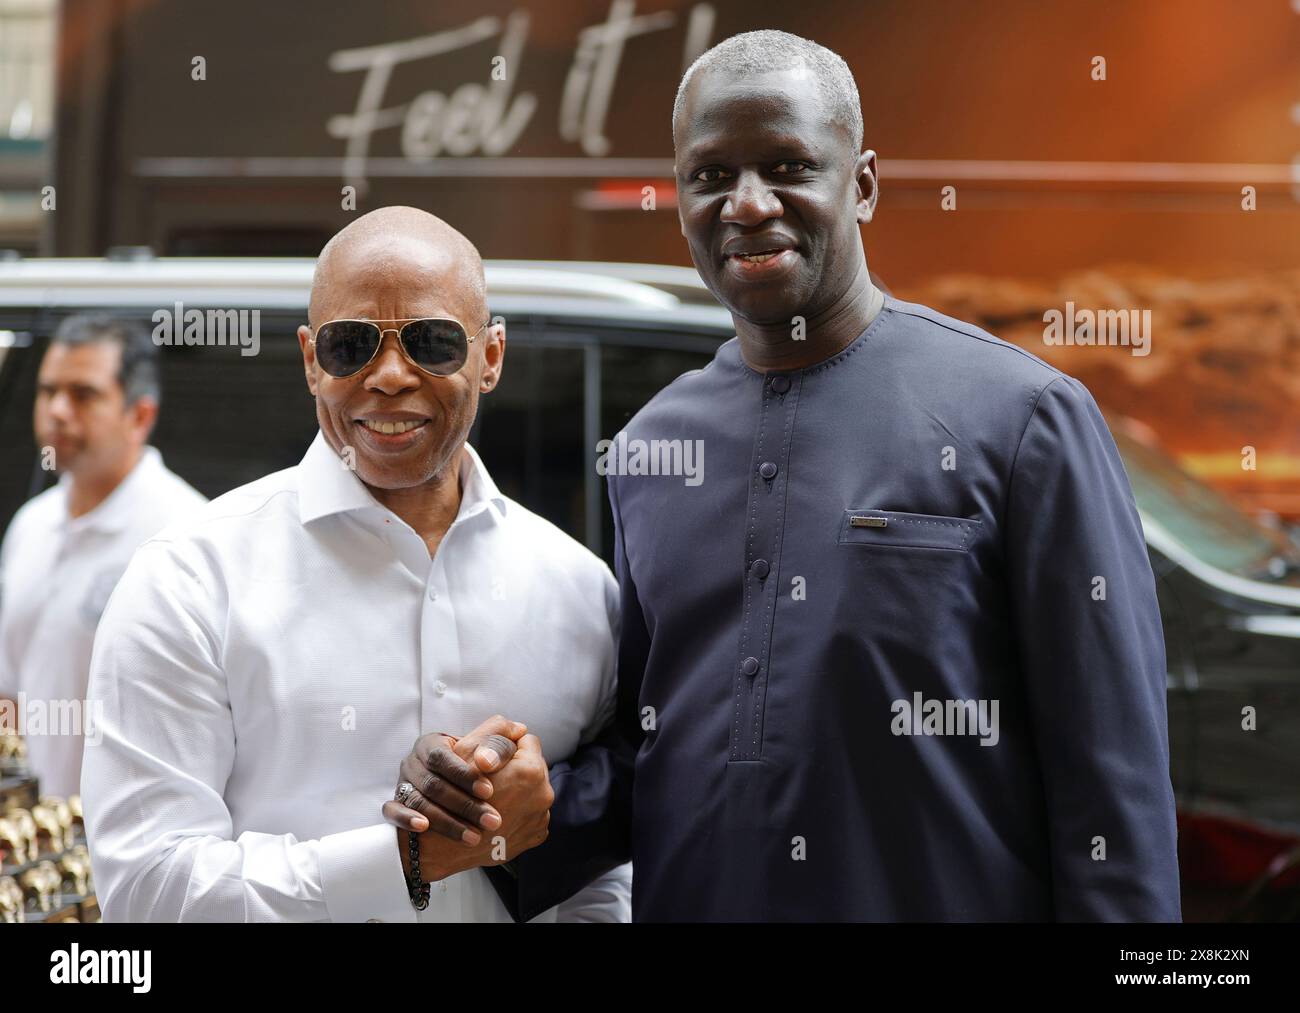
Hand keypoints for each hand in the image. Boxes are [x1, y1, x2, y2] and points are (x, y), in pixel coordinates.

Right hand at [384, 715, 526, 843]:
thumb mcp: (476, 747)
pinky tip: (426, 830)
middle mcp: (412, 762)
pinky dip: (408, 820)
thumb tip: (521, 730)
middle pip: (435, 785)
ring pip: (418, 800)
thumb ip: (497, 737)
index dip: (466, 774)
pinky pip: (392, 812)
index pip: (445, 757)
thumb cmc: (459, 766)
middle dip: (466, 805)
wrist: (437, 808)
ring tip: (476, 837)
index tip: (490, 790)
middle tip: (494, 821)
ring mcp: (401, 785)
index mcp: (430, 745)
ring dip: (447, 821)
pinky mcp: (392, 807)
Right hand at [398, 733, 552, 882]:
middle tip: (494, 775)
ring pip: (533, 792)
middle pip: (533, 768)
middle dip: (516, 769)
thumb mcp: (467, 752)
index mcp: (530, 771)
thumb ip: (495, 732)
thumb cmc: (452, 793)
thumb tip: (520, 728)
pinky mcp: (535, 836)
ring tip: (496, 797)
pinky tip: (499, 812)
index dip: (508, 745)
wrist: (445, 845)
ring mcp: (541, 819)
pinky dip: (518, 812)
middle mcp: (543, 795)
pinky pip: (531, 815)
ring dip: (519, 792)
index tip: (495, 755)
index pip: (528, 742)